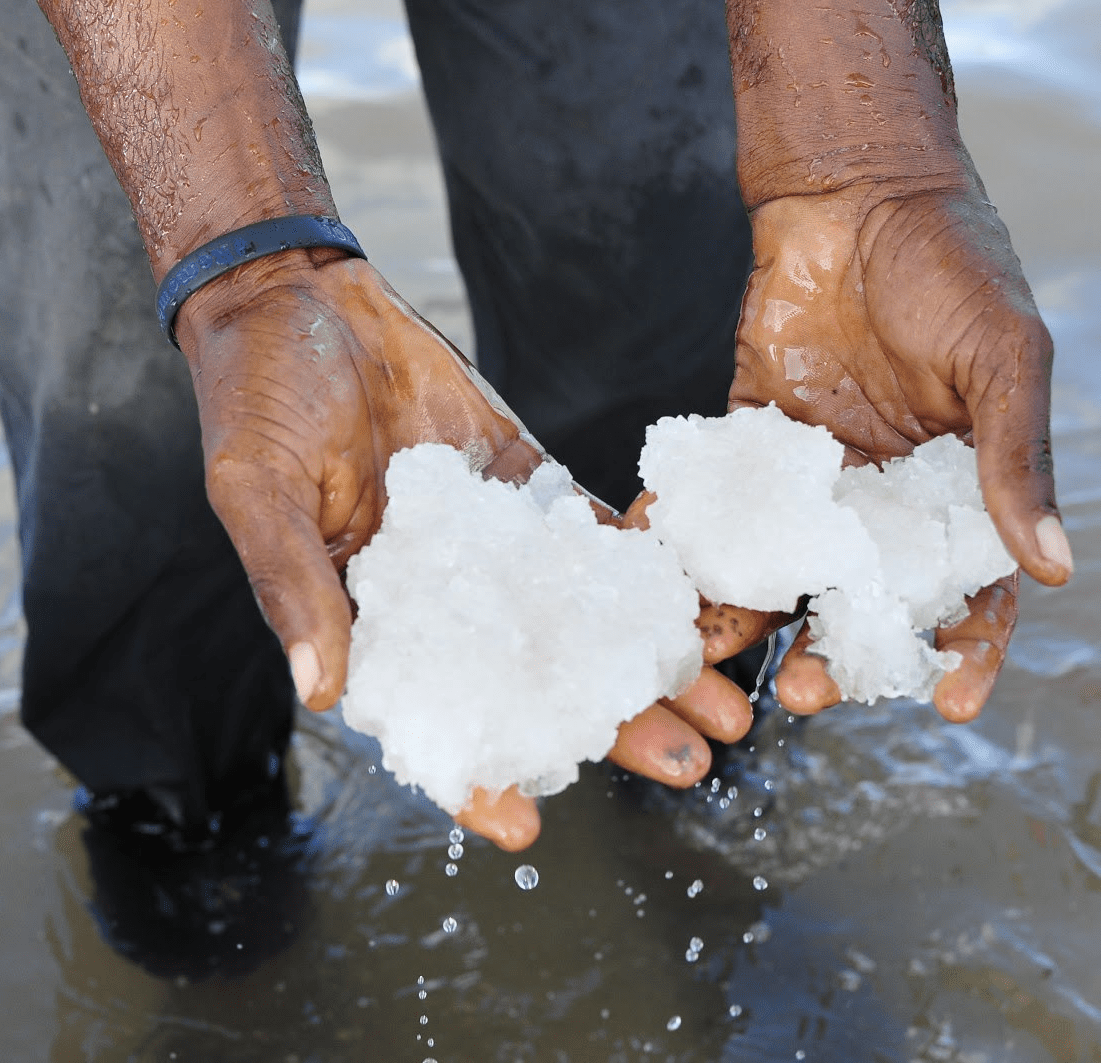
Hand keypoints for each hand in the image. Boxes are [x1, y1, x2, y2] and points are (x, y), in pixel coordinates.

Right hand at [177, 252, 760, 849]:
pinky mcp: (521, 478)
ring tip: (720, 709)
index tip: (524, 826)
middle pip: (527, 676)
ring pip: (573, 614)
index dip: (470, 774)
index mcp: (361, 612)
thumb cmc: (253, 396)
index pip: (424, 712)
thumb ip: (292, 584)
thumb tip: (321, 689)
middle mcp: (433, 589)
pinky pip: (588, 531)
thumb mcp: (255, 490)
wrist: (298, 295)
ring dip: (642, 661)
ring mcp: (485, 536)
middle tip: (683, 766)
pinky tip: (697, 602)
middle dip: (601, 726)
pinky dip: (640, 566)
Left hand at [730, 182, 1070, 720]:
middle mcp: (877, 495)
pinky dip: (680, 538)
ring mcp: (806, 473)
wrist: (856, 191)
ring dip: (746, 615)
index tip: (950, 705)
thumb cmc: (953, 264)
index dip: (962, 652)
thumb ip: (1014, 461)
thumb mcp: (1002, 361)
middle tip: (806, 689)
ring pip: (775, 567)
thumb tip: (1053, 567)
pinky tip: (653, 573)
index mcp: (953, 487)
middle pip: (855, 599)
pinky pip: (709, 504)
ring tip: (712, 656)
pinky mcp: (741, 439)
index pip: (965, 592)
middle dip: (834, 650)